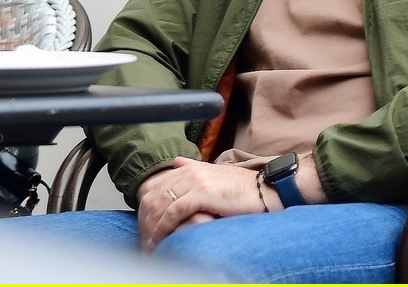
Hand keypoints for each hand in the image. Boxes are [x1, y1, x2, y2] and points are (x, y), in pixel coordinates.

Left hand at [135, 157, 265, 250]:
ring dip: (151, 228)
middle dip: (144, 221)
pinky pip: (174, 211)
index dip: (144, 210)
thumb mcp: (214, 174)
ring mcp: (194, 180)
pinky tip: (160, 240)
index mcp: (188, 167)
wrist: (265, 189)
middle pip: (153, 196)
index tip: (143, 229)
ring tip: (149, 246)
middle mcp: (187, 170)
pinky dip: (163, 228)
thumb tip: (176, 162)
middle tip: (142, 241)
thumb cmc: (242, 187)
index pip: (154, 188)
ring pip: (161, 204)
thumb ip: (194, 168)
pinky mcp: (202, 193)